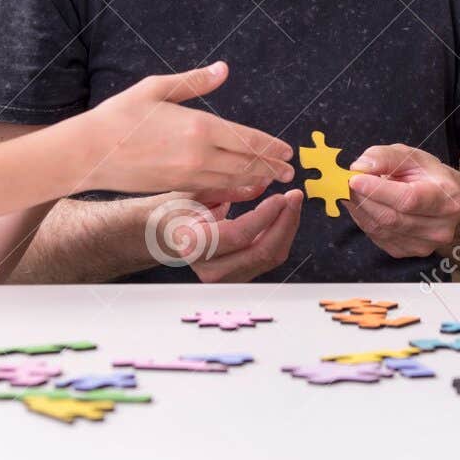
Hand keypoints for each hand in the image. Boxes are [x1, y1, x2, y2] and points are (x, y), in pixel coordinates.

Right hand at [79, 62, 293, 194]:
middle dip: (271, 166)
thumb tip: (223, 69)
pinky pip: (216, 191)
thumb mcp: (156, 88)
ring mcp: (189, 175)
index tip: (288, 150)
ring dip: (257, 179)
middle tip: (291, 171)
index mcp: (198, 126)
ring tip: (273, 179)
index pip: (246, 138)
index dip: (271, 146)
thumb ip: (194, 81)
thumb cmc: (120, 115)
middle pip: (246, 162)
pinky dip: (235, 190)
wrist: (89, 152)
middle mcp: (199, 154)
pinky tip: (244, 189)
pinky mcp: (177, 188)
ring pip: (234, 180)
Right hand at [149, 188, 303, 282]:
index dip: (266, 216)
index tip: (281, 196)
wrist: (165, 236)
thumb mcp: (197, 191)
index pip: (239, 235)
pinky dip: (280, 236)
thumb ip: (230, 187)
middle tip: (295, 196)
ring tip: (291, 203)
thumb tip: (264, 181)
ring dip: (287, 228)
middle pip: (261, 251)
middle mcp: (210, 269)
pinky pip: (268, 259)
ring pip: (270, 257)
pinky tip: (283, 216)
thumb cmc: (178, 210)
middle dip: (285, 222)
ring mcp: (226, 278)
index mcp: (194, 245)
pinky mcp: (238, 278)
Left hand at [345, 144, 459, 259]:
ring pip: (380, 228)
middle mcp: (440, 228)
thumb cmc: (427, 176)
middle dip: (363, 198)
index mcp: (448, 199)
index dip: (378, 191)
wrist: (443, 200)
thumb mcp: (411, 156)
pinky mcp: (407, 252)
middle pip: (391, 217)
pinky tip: (363, 205)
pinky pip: (377, 237)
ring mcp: (424, 244)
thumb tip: (361, 167)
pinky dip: (364, 220)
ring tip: (353, 191)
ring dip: (360, 209)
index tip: (355, 179)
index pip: (409, 199)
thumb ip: (386, 157)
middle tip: (345, 182)